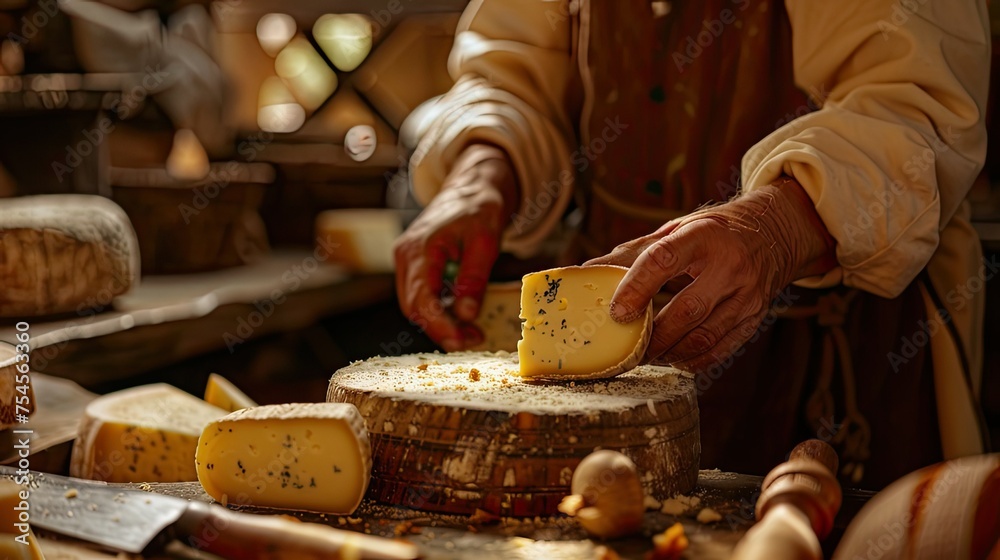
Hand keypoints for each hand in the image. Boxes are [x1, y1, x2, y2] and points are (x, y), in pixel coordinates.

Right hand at [393, 144, 518, 350]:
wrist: (472, 187)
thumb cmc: (479, 208)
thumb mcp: (485, 242)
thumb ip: (473, 278)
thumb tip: (467, 315)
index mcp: (419, 248)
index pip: (422, 299)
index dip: (441, 325)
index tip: (463, 341)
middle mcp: (405, 255)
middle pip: (413, 307)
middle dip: (441, 329)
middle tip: (473, 340)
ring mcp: (406, 260)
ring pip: (415, 304)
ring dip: (441, 322)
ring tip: (471, 332)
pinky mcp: (414, 264)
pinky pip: (421, 295)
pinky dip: (439, 310)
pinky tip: (462, 316)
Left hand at [586, 178, 836, 371]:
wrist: (774, 233)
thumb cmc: (714, 232)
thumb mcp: (677, 230)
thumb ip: (634, 252)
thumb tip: (588, 271)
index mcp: (703, 236)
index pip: (664, 260)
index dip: (637, 288)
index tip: (617, 311)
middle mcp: (730, 264)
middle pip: (687, 309)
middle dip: (653, 336)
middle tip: (627, 347)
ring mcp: (747, 294)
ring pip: (704, 336)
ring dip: (669, 352)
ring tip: (646, 355)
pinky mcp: (754, 318)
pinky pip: (720, 350)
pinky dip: (692, 360)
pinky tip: (673, 358)